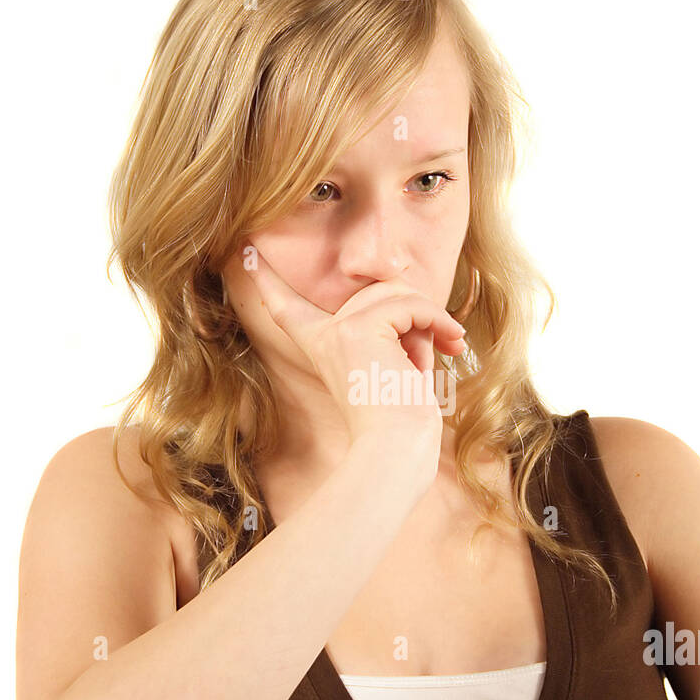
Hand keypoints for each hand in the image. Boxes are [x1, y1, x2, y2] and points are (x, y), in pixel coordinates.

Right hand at [245, 247, 465, 462]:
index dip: (268, 281)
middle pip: (378, 290)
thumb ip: (393, 331)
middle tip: (434, 350)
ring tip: (442, 350)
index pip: (289, 308)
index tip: (247, 251)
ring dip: (429, 320)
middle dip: (414, 314)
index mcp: (323, 348)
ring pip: (399, 293)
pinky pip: (412, 304)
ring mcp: (340, 329)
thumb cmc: (403, 419)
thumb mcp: (392, 366)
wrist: (397, 448)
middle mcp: (325, 335)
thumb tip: (413, 294)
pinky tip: (453, 342)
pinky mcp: (360, 329)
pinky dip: (439, 320)